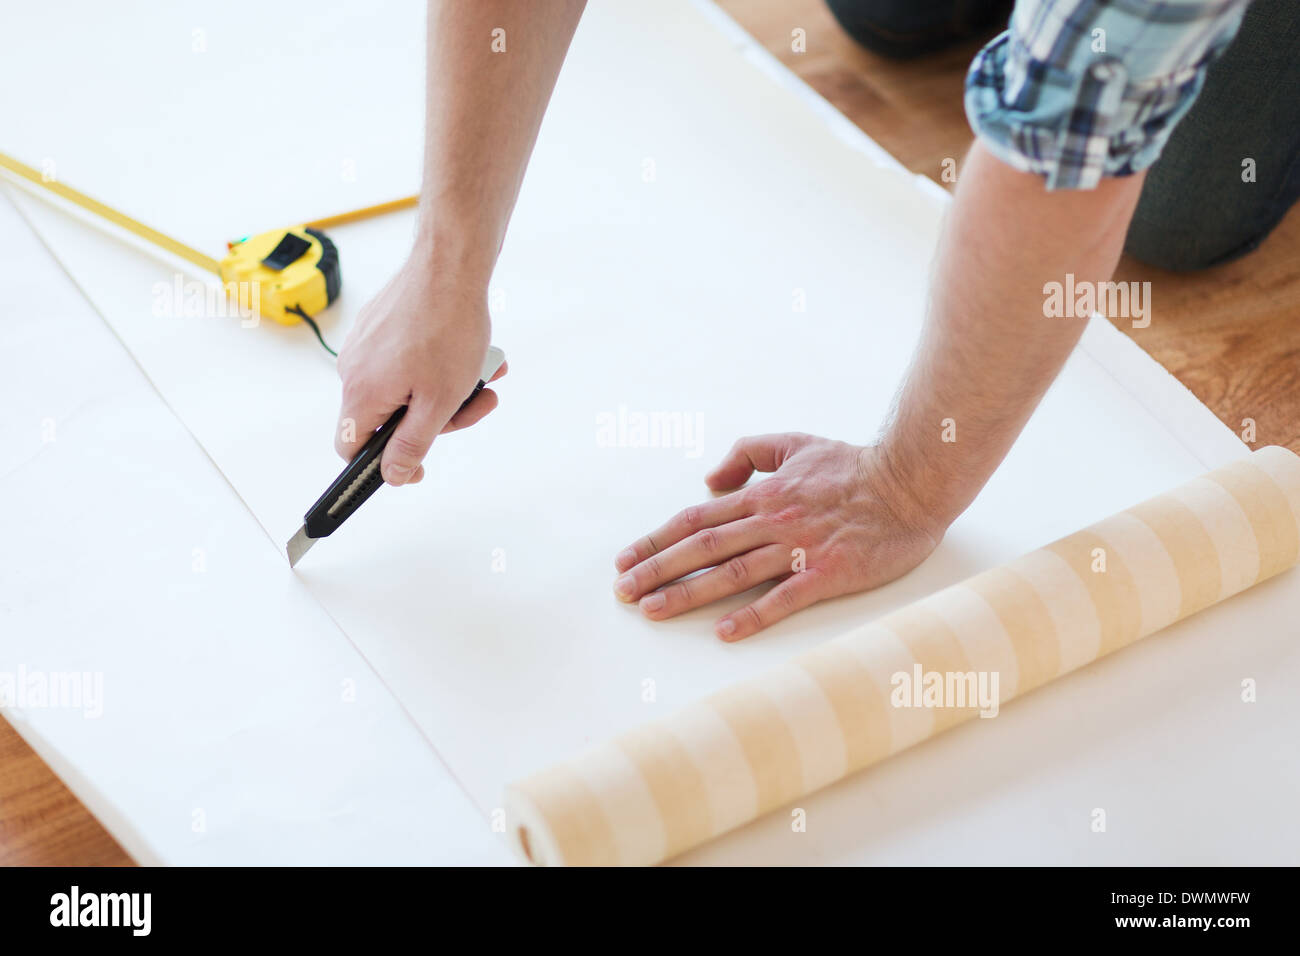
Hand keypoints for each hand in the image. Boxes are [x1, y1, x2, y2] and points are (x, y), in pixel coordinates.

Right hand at [335, 256, 504, 484]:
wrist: (450, 265)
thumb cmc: (447, 328)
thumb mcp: (438, 402)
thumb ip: (412, 445)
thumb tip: (392, 475)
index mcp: (360, 393)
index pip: (351, 448)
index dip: (381, 465)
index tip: (414, 466)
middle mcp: (354, 369)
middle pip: (390, 418)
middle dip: (439, 416)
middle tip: (477, 401)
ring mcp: (366, 344)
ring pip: (406, 387)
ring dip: (448, 388)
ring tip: (485, 372)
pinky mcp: (380, 326)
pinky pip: (407, 360)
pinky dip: (439, 364)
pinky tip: (471, 354)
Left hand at [613, 434, 942, 640]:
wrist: (909, 482)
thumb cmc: (852, 465)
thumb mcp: (793, 443)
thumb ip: (748, 453)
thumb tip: (710, 478)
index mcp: (761, 494)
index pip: (695, 518)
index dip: (655, 540)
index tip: (625, 560)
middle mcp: (771, 521)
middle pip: (701, 547)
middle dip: (656, 570)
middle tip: (622, 593)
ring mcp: (798, 549)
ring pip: (731, 573)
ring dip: (688, 593)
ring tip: (653, 610)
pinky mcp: (827, 573)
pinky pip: (783, 598)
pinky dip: (752, 615)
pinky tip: (724, 633)